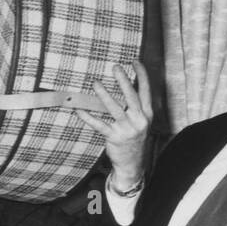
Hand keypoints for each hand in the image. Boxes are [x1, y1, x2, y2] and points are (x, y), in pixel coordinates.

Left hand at [74, 60, 153, 190]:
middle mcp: (139, 120)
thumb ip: (136, 106)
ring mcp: (126, 129)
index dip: (142, 75)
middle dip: (124, 80)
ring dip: (104, 95)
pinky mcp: (114, 138)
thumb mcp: (141, 122)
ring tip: (96, 83)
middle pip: (131, 96)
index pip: (146, 91)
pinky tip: (80, 109)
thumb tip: (126, 86)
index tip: (135, 61)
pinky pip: (99, 125)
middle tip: (116, 67)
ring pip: (114, 109)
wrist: (133, 164)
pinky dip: (88, 117)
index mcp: (147, 114)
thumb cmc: (135, 139)